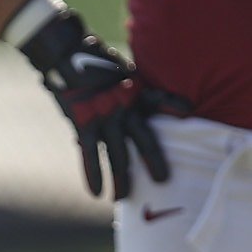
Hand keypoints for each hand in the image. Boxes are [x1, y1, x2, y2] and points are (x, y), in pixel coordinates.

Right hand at [18, 9, 188, 200]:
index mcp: (134, 90)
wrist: (63, 54)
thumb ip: (130, 88)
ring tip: (124, 197)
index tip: (188, 112)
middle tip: (163, 181)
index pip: (158, 100)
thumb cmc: (91, 62)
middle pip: (143, 138)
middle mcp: (124, 106)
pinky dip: (93, 174)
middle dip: (154, 160)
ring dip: (121, 177)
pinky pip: (90, 154)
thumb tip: (139, 100)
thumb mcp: (118, 70)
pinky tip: (97, 193)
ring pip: (117, 153)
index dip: (174, 106)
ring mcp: (104, 117)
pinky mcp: (84, 124)